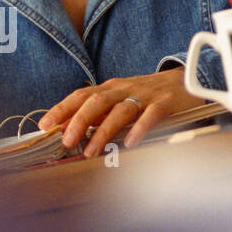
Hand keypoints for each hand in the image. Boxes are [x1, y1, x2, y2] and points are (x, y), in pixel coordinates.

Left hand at [38, 67, 206, 154]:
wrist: (187, 80)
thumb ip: (97, 114)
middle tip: (66, 141)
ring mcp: (145, 96)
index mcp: (110, 88)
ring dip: (104, 131)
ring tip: (91, 151)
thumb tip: (67, 128)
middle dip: (79, 121)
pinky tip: (130, 143)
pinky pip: (151, 115)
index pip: (80, 95)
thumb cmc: (147, 95)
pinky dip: (140, 128)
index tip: (44, 125)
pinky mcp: (166, 104)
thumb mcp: (119, 101)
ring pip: (120, 110)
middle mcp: (124, 89)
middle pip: (97, 101)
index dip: (62, 109)